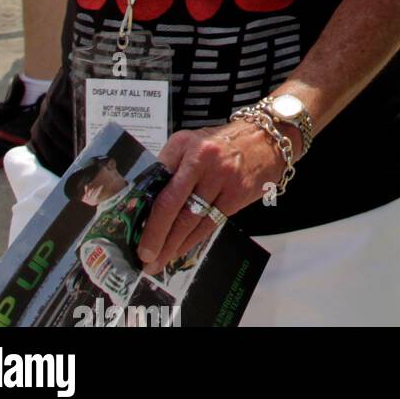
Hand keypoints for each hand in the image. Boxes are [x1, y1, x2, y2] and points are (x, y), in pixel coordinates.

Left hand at [137, 119, 288, 273]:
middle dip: (154, 235)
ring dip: (171, 245)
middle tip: (143, 256)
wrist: (269, 137)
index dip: (141, 210)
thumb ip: (173, 169)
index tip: (130, 231)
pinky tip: (180, 250)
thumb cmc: (225, 144)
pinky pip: (209, 224)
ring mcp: (222, 176)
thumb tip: (147, 207)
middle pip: (171, 204)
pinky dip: (192, 240)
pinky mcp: (238, 193)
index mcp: (184, 144)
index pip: (155, 181)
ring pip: (190, 219)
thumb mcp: (194, 144)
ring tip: (158, 261)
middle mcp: (202, 158)